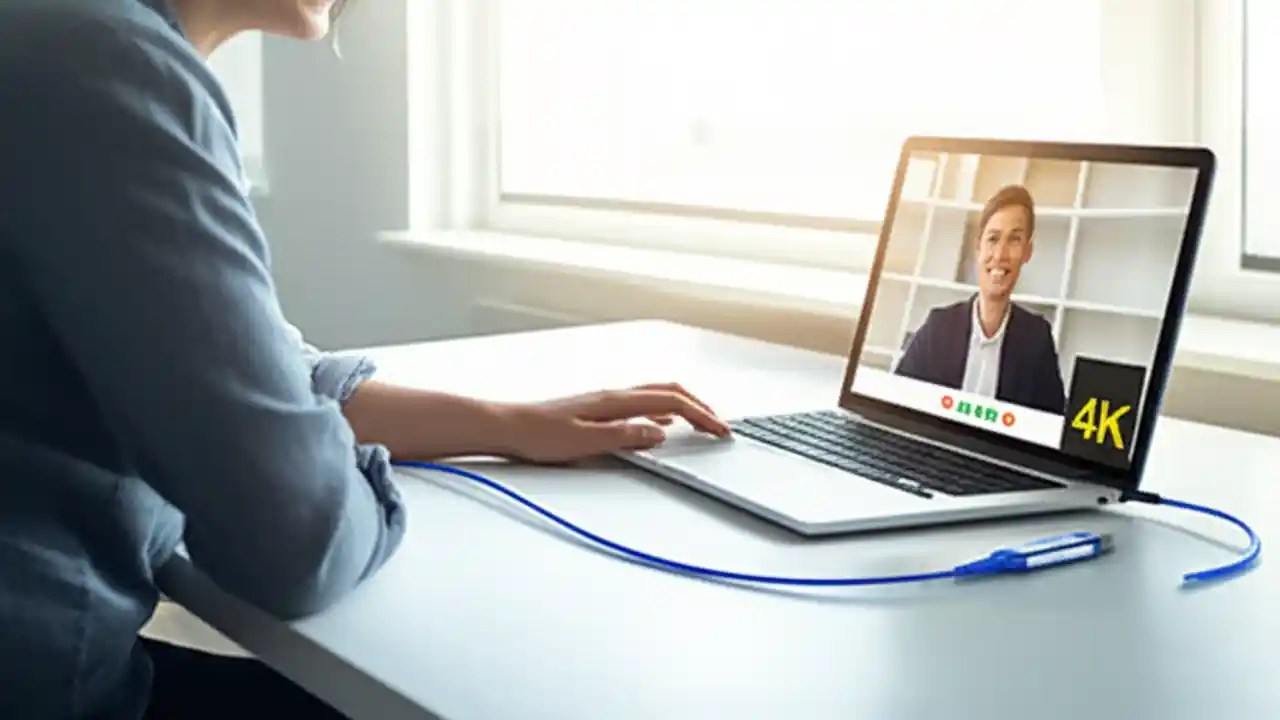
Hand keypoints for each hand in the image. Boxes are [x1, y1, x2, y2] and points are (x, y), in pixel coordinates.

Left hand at [504, 383, 731, 463]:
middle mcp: (613, 395)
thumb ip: (623, 436)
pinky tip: (661, 427)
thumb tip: (658, 433)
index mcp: (615, 401)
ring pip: (656, 396)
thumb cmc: (537, 434)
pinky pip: (641, 405)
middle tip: (719, 426)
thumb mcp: (584, 442)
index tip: (720, 431)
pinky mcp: (597, 409)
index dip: (700, 416)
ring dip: (684, 407)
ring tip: (701, 422)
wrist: (506, 425)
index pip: (670, 403)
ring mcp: (606, 400)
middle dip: (700, 406)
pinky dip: (663, 412)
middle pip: (669, 392)